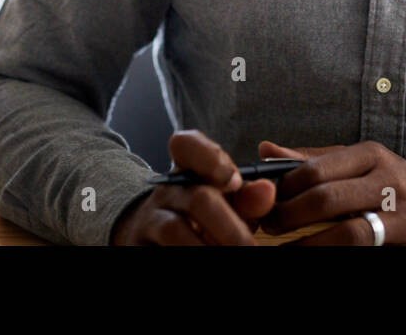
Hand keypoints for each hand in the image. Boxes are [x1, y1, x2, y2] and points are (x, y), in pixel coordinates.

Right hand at [111, 129, 276, 244]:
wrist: (159, 241)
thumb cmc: (207, 218)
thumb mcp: (230, 205)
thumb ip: (249, 198)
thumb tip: (266, 190)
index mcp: (188, 169)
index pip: (186, 145)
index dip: (209, 158)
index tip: (234, 181)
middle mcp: (166, 190)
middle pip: (196, 198)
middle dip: (229, 227)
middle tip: (249, 247)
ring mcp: (149, 219)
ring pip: (174, 229)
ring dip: (206, 247)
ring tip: (231, 258)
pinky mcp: (139, 244)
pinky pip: (160, 250)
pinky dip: (186, 255)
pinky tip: (206, 261)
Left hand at [257, 139, 405, 244]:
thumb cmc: (388, 184)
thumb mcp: (356, 164)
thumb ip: (313, 160)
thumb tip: (265, 149)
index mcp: (369, 154)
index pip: (316, 169)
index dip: (284, 189)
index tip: (264, 201)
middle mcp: (387, 179)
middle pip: (327, 198)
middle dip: (289, 215)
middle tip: (269, 226)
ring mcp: (400, 212)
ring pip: (346, 232)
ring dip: (308, 244)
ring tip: (285, 248)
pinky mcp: (405, 237)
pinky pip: (361, 247)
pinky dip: (331, 253)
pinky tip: (314, 253)